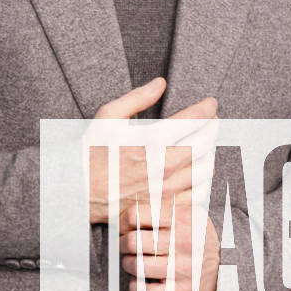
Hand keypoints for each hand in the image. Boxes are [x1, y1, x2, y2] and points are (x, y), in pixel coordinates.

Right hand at [88, 77, 217, 223]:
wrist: (76, 190)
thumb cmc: (90, 151)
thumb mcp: (108, 116)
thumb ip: (138, 97)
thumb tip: (162, 83)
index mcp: (150, 141)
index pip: (192, 121)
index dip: (207, 108)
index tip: (212, 103)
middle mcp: (162, 167)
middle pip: (205, 143)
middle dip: (213, 127)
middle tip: (213, 119)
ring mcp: (165, 191)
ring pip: (205, 169)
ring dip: (211, 152)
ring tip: (208, 142)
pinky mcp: (164, 207)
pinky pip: (197, 194)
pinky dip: (204, 179)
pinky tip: (200, 169)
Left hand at [119, 198, 219, 290]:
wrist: (226, 261)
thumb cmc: (196, 234)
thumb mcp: (186, 212)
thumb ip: (161, 207)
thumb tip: (129, 209)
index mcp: (180, 218)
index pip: (137, 215)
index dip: (124, 221)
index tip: (126, 226)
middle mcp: (182, 242)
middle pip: (133, 241)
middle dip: (123, 244)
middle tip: (126, 245)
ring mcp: (183, 268)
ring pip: (138, 267)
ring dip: (129, 264)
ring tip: (133, 261)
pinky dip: (136, 288)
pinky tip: (138, 281)